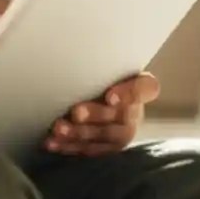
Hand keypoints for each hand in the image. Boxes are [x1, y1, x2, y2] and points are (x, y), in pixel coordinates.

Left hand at [44, 72, 160, 156]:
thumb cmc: (100, 73)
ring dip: (80, 133)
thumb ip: (97, 63)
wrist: (99, 96)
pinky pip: (90, 149)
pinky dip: (69, 146)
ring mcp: (122, 132)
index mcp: (140, 86)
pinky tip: (52, 142)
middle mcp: (135, 111)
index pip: (146, 88)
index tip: (109, 96)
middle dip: (96, 115)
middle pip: (121, 116)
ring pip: (104, 136)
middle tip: (76, 112)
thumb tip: (66, 48)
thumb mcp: (104, 65)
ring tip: (58, 128)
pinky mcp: (107, 148)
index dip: (130, 94)